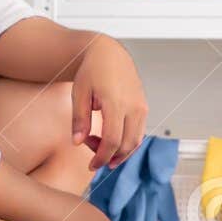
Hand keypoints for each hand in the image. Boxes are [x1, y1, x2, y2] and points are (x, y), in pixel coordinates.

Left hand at [71, 36, 147, 170]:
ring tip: (101, 148)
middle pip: (126, 144)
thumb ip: (79, 119)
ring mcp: (141, 107)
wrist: (109, 53)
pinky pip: (139, 133)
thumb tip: (77, 142)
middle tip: (91, 153)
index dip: (102, 157)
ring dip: (119, 152)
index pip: (112, 140)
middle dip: (109, 156)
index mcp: (115, 102)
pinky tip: (111, 141)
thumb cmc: (92, 71)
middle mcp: (133, 106)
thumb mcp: (79, 92)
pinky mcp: (144, 107)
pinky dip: (127, 143)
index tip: (91, 166)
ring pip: (136, 141)